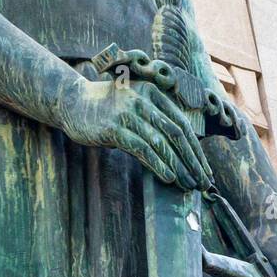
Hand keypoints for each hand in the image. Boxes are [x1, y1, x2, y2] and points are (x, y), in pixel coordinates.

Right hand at [55, 77, 212, 189]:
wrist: (72, 101)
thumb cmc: (106, 107)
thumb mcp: (134, 105)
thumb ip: (154, 120)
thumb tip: (179, 151)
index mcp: (153, 93)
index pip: (182, 124)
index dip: (196, 149)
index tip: (204, 169)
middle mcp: (143, 100)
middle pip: (176, 134)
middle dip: (193, 160)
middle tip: (203, 181)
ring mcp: (128, 113)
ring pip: (161, 143)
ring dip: (179, 166)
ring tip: (189, 183)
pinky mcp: (114, 128)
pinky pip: (142, 149)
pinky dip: (158, 164)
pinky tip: (169, 177)